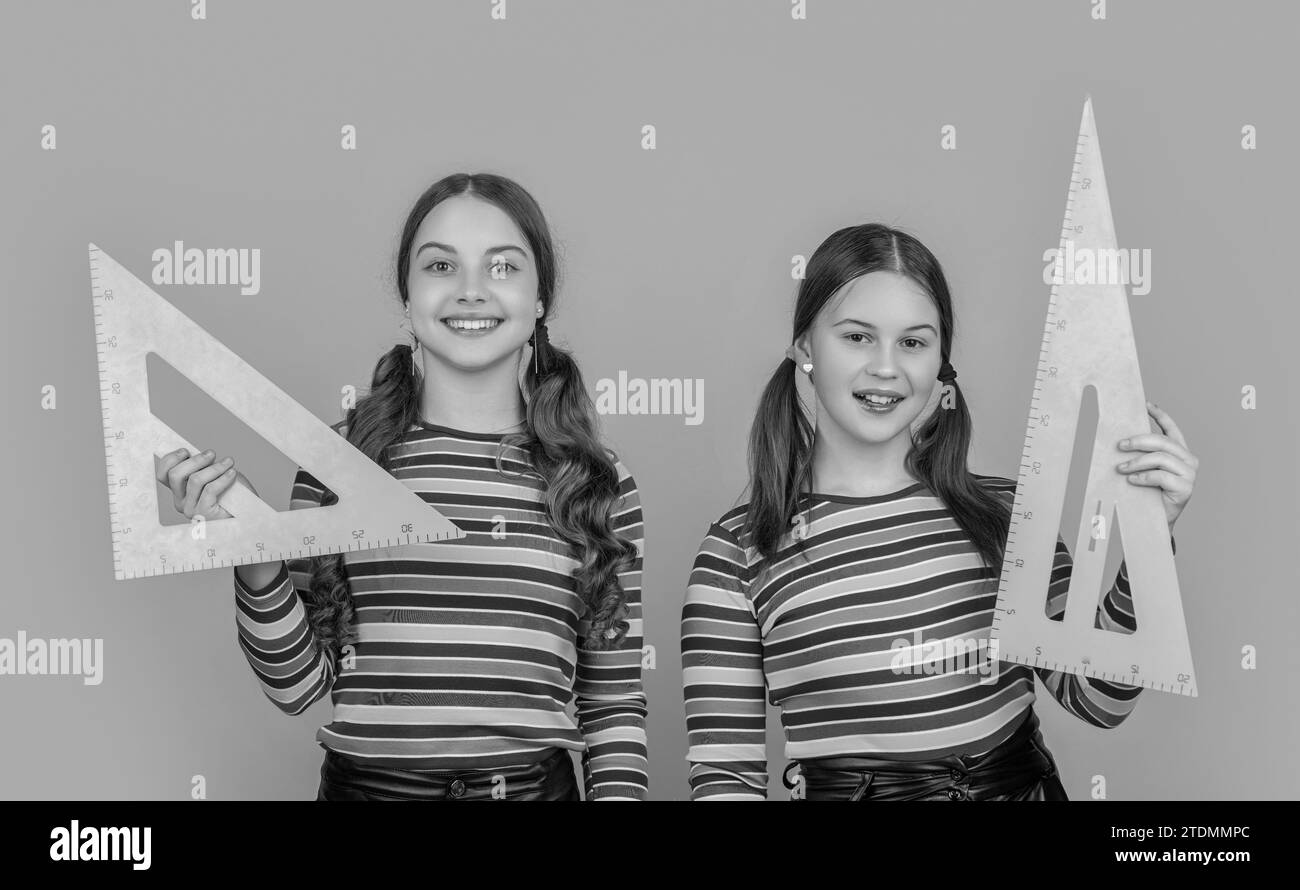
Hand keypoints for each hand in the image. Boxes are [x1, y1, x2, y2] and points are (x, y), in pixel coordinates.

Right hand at [154, 448, 256, 520]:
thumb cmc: (232, 492)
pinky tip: (232, 473)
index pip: (163, 475)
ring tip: (229, 462)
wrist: (248, 513)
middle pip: (175, 475)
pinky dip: (222, 478)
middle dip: (194, 460)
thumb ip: (201, 467)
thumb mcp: (213, 475)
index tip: (186, 450)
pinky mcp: (204, 514)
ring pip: (195, 480)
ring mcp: (190, 510)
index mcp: (179, 491)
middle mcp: (180, 502)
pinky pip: (210, 489)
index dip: (171, 459)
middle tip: (212, 453)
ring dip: (214, 467)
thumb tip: (197, 453)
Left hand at [1114, 400, 1196, 531]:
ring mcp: (1190, 474)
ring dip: (1137, 461)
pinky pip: (1162, 476)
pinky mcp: (1186, 488)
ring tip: (1120, 468)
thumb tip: (1117, 440)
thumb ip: (1140, 454)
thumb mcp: (1144, 469)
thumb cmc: (1147, 493)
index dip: (1160, 415)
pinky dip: (1143, 476)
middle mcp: (1188, 459)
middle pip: (1163, 442)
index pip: (1172, 428)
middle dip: (1139, 440)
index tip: (1146, 404)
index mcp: (1179, 451)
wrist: (1155, 521)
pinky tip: (1131, 480)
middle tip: (1119, 445)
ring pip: (1161, 458)